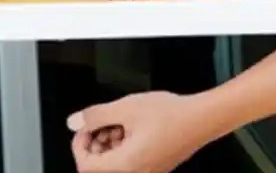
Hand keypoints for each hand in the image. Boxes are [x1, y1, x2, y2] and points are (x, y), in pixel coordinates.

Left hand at [67, 92, 216, 172]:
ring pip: (115, 165)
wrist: (202, 119)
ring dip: (110, 144)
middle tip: (104, 123)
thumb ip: (95, 116)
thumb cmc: (168, 114)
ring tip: (120, 122)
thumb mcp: (125, 108)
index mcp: (126, 165)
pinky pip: (130, 163)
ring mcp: (147, 172)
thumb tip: (73, 123)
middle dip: (96, 144)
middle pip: (100, 167)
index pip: (86, 166)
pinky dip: (124, 147)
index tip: (85, 127)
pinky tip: (132, 128)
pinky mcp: (155, 167)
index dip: (80, 145)